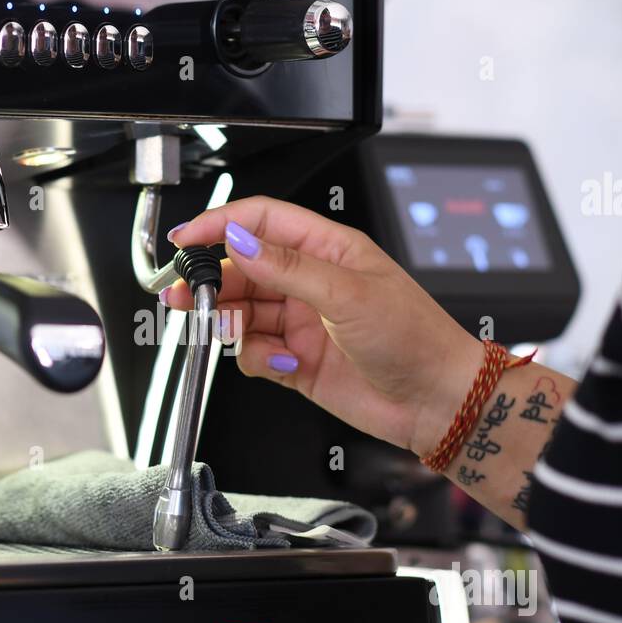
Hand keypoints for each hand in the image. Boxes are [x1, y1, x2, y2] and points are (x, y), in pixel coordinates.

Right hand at [165, 196, 481, 454]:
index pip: (261, 221)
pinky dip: (255, 358)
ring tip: (222, 329)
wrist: (437, 401)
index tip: (188, 240)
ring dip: (226, 320)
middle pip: (242, 268)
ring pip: (242, 312)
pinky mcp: (297, 360)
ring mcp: (302, 322)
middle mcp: (311, 282)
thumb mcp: (348, 293)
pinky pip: (254, 352)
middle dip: (210, 280)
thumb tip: (241, 242)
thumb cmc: (416, 338)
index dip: (220, 226)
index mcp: (327, 249)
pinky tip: (278, 361)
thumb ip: (288, 267)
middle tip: (183, 294)